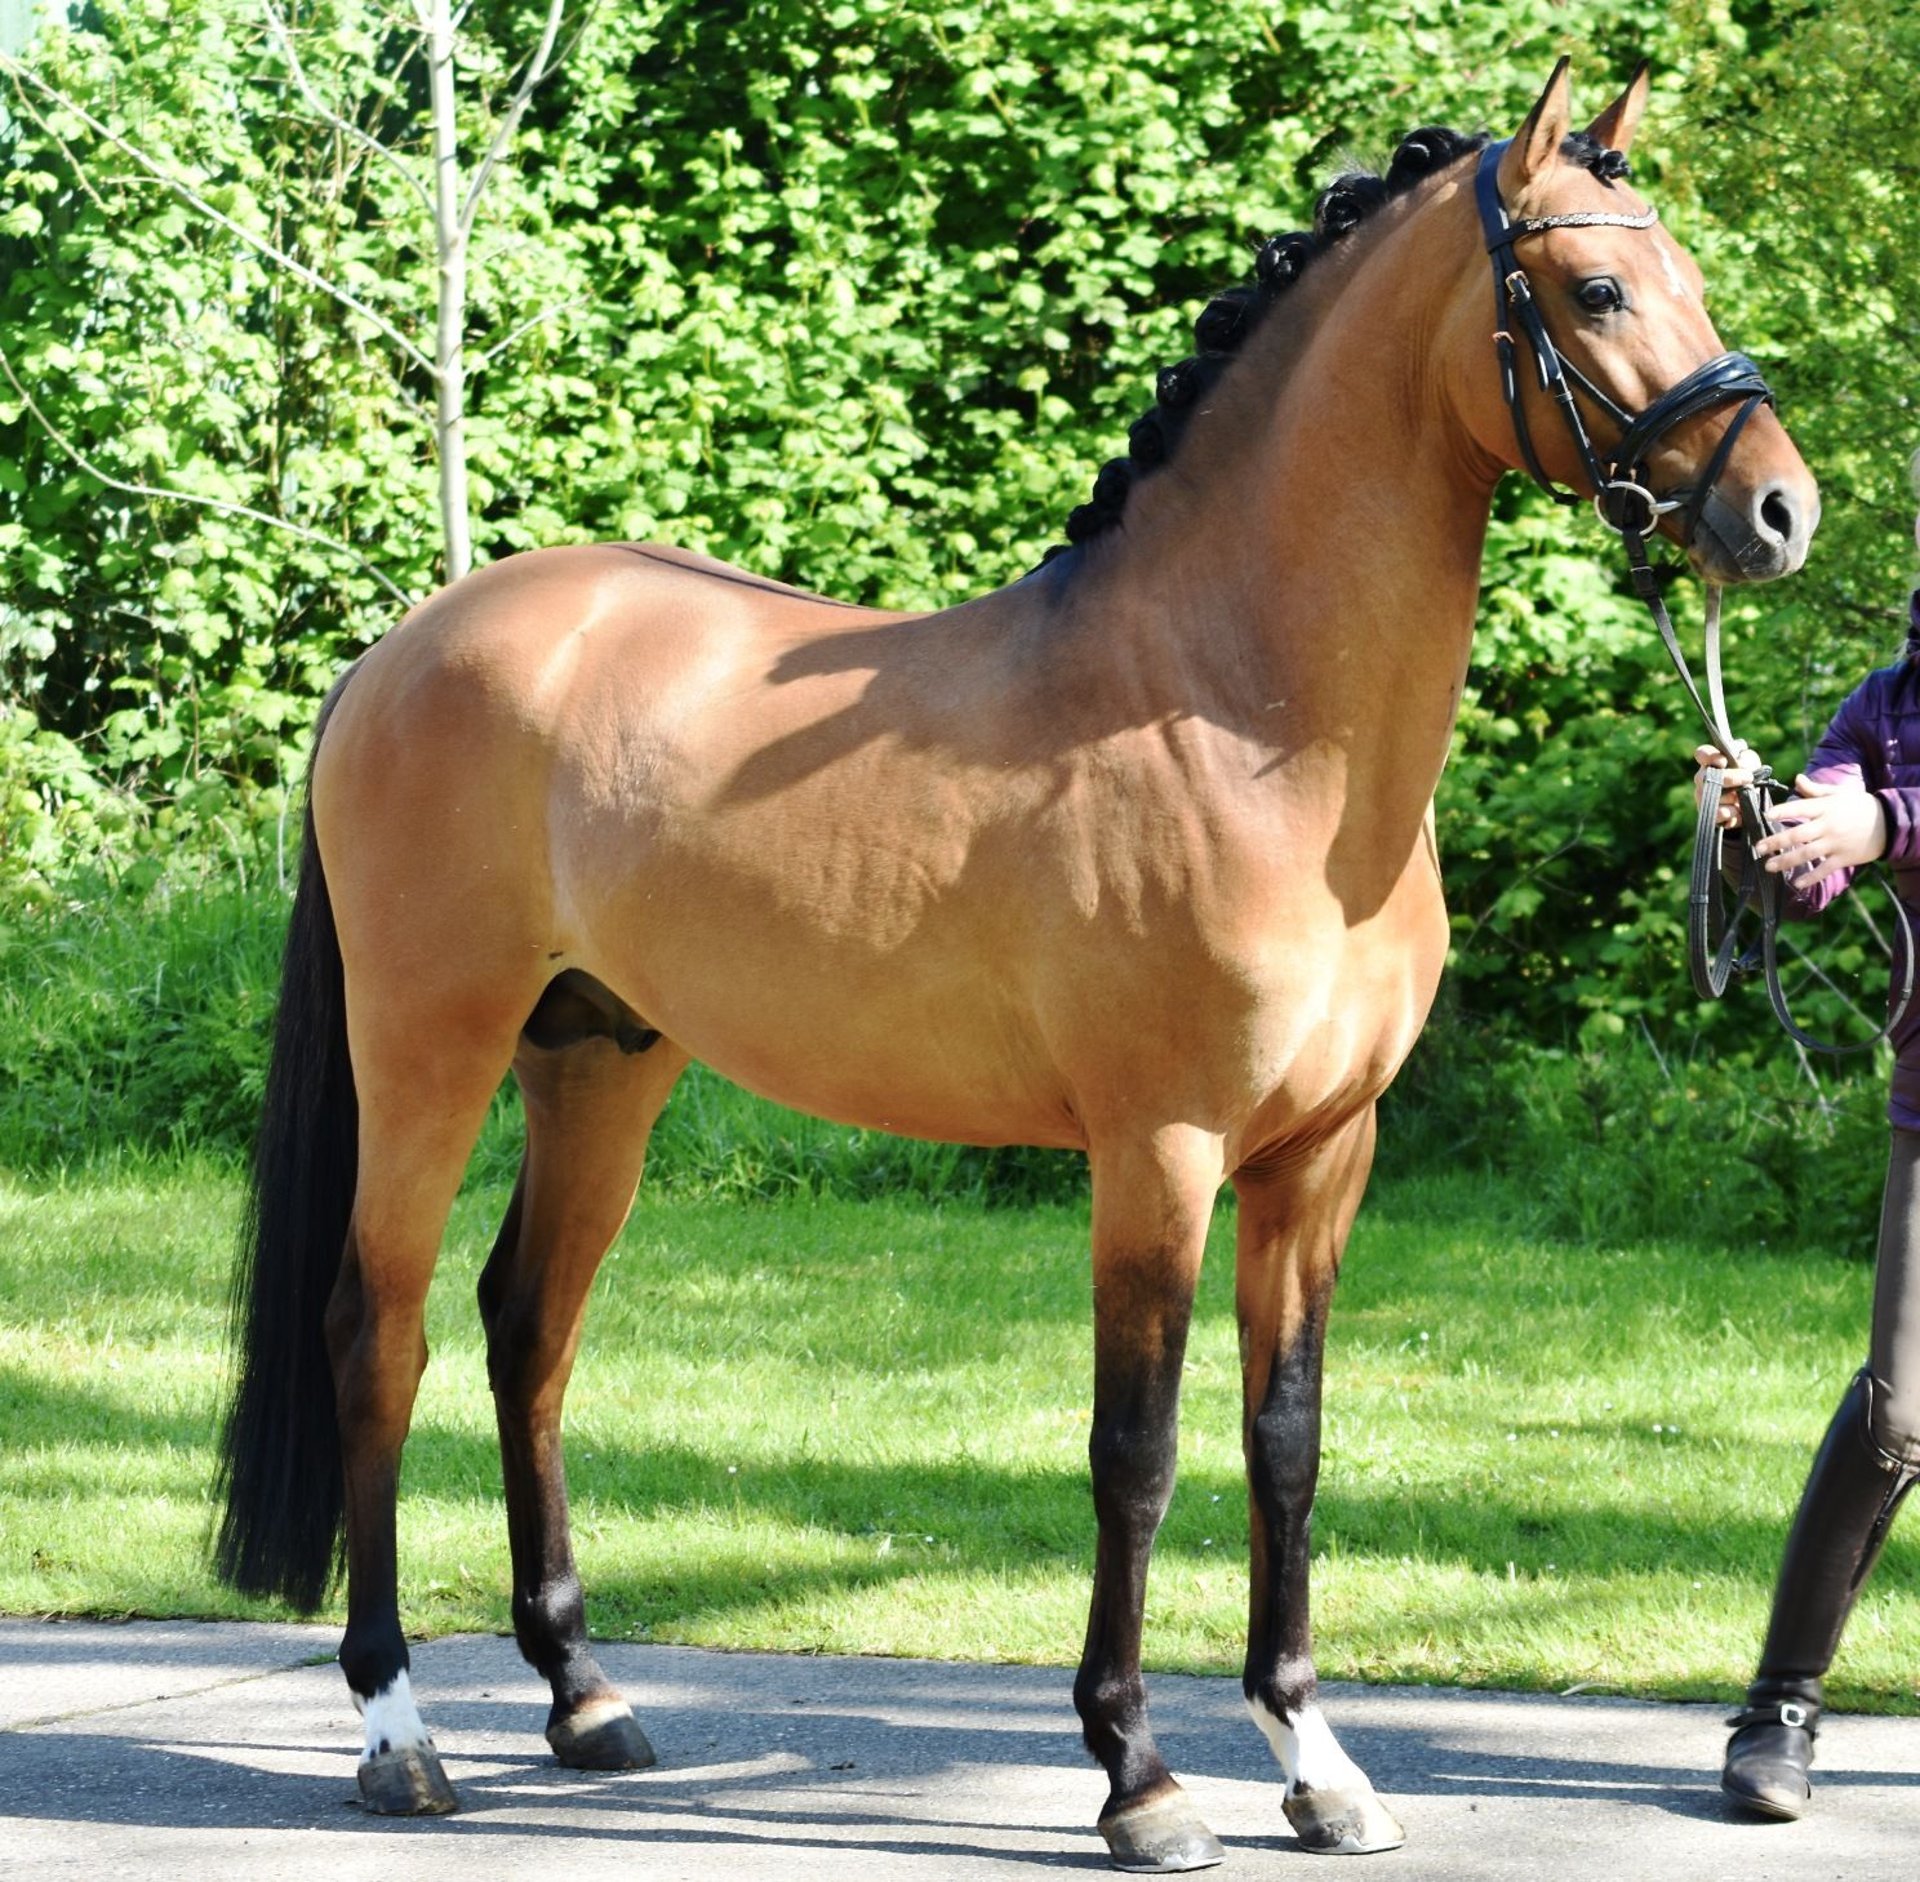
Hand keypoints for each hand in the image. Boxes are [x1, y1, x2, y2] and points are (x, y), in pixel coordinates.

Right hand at [1693, 742, 1762, 830]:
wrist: (1754, 801)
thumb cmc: (1749, 775)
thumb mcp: (1751, 762)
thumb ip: (1746, 759)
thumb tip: (1740, 765)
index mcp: (1712, 761)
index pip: (1702, 754)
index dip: (1708, 756)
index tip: (1723, 761)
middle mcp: (1703, 778)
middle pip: (1703, 777)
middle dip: (1729, 778)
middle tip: (1749, 778)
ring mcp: (1703, 797)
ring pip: (1709, 796)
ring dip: (1732, 796)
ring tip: (1743, 796)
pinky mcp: (1709, 814)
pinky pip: (1716, 814)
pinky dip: (1731, 812)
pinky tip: (1738, 811)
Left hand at [1753, 775, 1887, 887]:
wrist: (1889, 823)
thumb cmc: (1859, 806)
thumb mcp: (1839, 794)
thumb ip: (1815, 789)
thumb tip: (1796, 778)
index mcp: (1826, 808)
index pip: (1800, 808)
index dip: (1783, 811)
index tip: (1766, 815)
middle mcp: (1828, 826)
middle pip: (1798, 834)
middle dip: (1776, 841)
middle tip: (1758, 848)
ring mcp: (1836, 843)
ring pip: (1807, 854)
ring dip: (1786, 861)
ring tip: (1769, 866)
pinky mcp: (1844, 858)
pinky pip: (1825, 869)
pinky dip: (1811, 877)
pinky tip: (1797, 884)